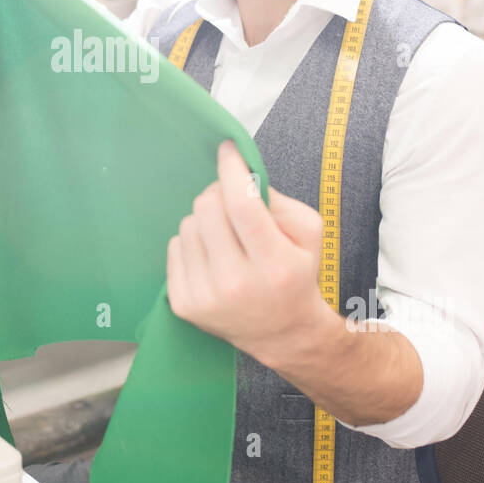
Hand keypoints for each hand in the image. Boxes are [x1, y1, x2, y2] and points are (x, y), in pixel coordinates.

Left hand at [166, 141, 345, 364]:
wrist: (282, 332)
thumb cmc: (295, 274)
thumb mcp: (308, 234)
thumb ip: (278, 201)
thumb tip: (240, 176)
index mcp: (274, 264)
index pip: (242, 205)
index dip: (232, 170)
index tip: (228, 149)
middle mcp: (236, 284)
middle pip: (207, 208)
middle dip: (219, 193)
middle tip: (232, 200)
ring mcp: (206, 297)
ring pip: (188, 224)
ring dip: (206, 220)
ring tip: (226, 238)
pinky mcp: (184, 304)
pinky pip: (175, 247)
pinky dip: (193, 243)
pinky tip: (212, 257)